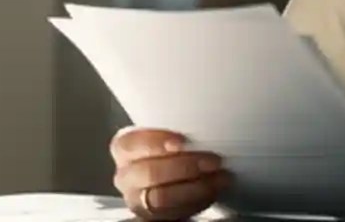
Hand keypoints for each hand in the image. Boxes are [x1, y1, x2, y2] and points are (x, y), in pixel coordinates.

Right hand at [110, 127, 232, 219]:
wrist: (173, 179)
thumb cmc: (171, 152)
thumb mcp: (170, 137)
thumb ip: (177, 135)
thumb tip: (201, 132)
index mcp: (124, 148)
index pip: (132, 144)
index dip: (156, 143)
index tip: (182, 142)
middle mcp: (125, 175)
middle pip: (150, 173)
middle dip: (185, 166)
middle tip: (213, 161)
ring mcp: (136, 200)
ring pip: (162, 198)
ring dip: (196, 188)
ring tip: (220, 178)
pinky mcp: (150, 217)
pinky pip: (172, 214)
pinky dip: (196, 202)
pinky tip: (212, 191)